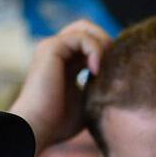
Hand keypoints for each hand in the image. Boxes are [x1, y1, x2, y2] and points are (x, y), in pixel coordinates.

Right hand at [8, 20, 112, 155]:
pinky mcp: (52, 47)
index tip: (116, 72)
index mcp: (63, 64)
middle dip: (106, 43)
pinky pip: (82, 37)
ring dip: (102, 44)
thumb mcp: (85, 104)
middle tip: (115, 64)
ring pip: (86, 29)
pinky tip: (95, 71)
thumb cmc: (57, 123)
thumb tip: (119, 82)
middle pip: (88, 29)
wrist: (36, 128)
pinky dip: (95, 50)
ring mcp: (52, 47)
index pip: (89, 45)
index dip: (107, 53)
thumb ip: (97, 88)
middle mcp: (56, 52)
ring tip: (105, 67)